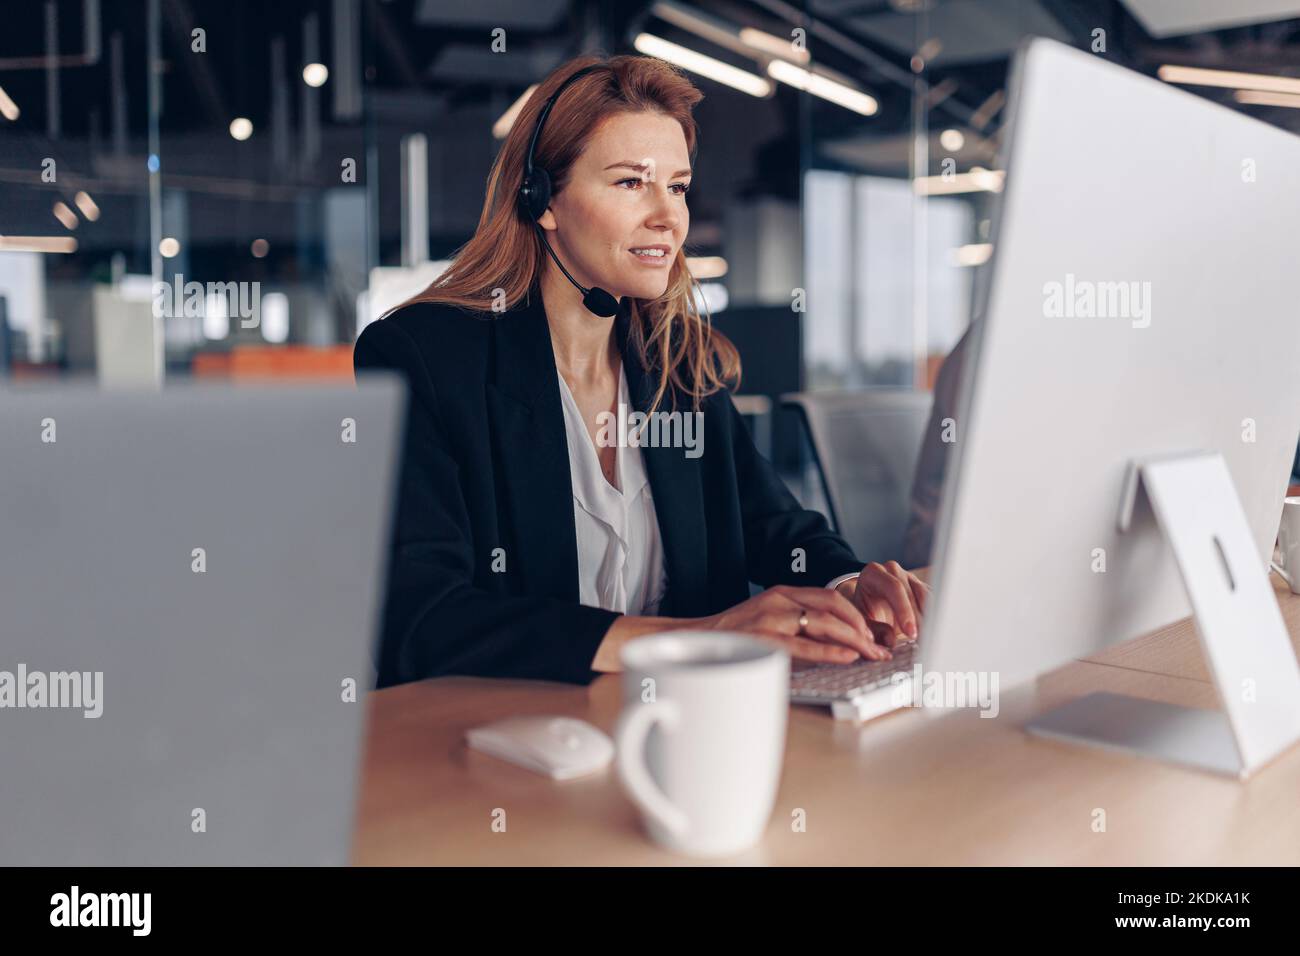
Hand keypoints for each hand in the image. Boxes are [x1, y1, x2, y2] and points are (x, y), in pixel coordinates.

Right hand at [702, 585, 892, 663]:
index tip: (874, 633)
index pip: (832, 597)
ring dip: (855, 640)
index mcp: (783, 593)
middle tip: (880, 647)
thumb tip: (837, 643)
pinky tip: (847, 657)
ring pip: (825, 623)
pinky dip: (830, 651)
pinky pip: (804, 645)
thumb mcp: (769, 619)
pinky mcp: (763, 638)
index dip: (858, 615)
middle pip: (835, 607)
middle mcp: (780, 600)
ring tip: (871, 654)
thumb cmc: (734, 634)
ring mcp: (771, 617)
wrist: (695, 638)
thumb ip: (798, 625)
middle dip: (863, 628)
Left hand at [838, 561, 928, 648]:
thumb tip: (890, 640)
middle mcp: (893, 571)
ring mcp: (909, 578)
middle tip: (923, 640)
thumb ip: (872, 630)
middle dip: (919, 619)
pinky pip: (934, 601)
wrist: (869, 606)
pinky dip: (935, 618)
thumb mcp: (860, 621)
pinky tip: (932, 633)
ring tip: (928, 639)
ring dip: (930, 619)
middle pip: (913, 592)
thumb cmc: (863, 612)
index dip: (904, 611)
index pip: (894, 588)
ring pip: (927, 597)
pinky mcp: (922, 588)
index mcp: (874, 573)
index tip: (910, 632)